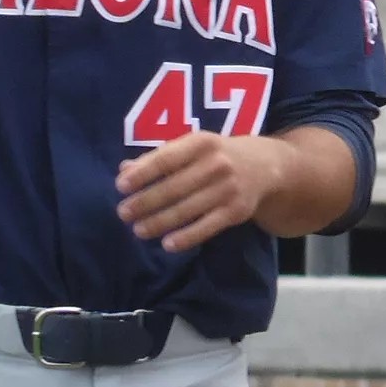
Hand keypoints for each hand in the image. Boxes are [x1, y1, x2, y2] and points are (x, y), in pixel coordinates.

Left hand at [117, 132, 286, 252]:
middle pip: (174, 187)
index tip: (120, 186)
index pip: (166, 159)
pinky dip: (186, 237)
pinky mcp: (236, 211)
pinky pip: (207, 227)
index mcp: (201, 142)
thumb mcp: (192, 148)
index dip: (142, 173)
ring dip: (159, 222)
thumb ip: (159, 158)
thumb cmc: (217, 156)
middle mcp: (216, 164)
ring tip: (138, 230)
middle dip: (145, 202)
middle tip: (123, 213)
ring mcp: (228, 189)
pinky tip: (167, 244)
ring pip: (187, 210)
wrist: (265, 166)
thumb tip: (124, 170)